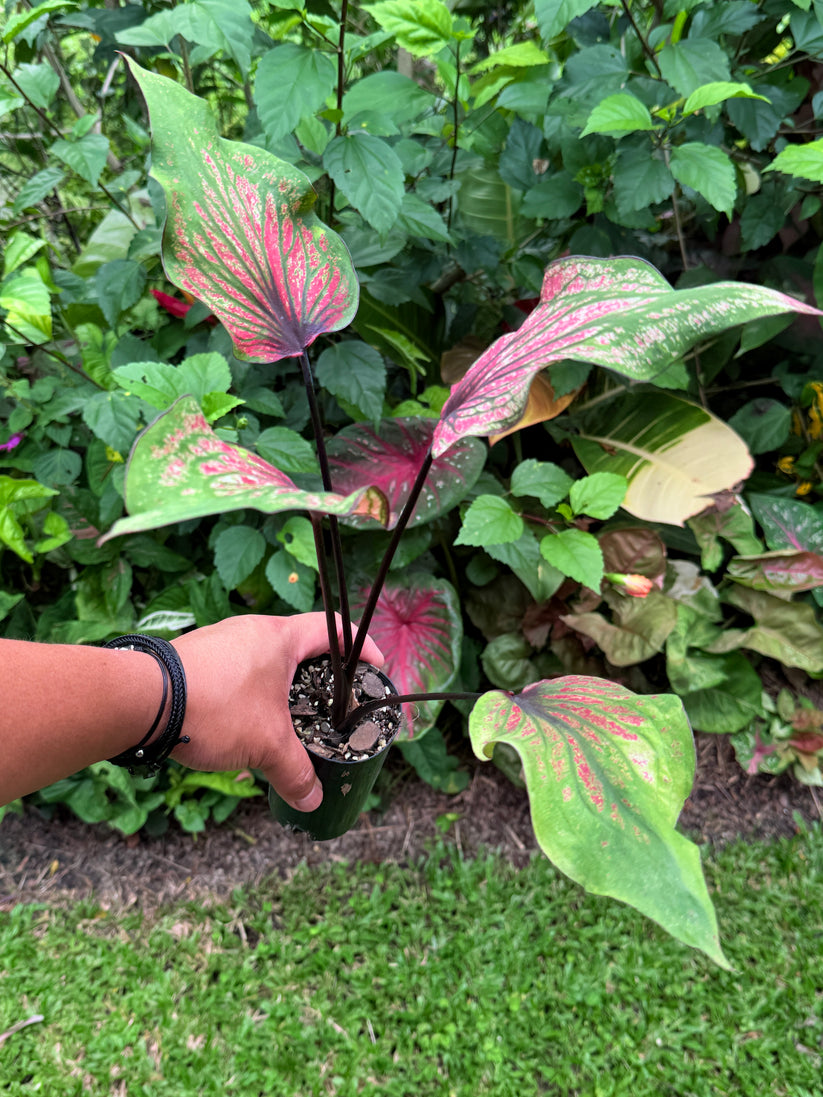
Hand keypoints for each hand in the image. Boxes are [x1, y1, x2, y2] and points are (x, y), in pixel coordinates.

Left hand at [170, 614, 383, 811]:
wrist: (142, 701)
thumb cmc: (215, 707)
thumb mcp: (265, 745)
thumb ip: (295, 772)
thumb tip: (313, 800)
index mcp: (280, 637)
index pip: (334, 629)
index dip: (361, 648)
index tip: (375, 669)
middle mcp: (253, 632)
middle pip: (299, 650)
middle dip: (317, 683)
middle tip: (330, 710)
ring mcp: (222, 643)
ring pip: (265, 667)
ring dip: (279, 697)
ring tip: (284, 731)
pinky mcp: (197, 660)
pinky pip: (237, 677)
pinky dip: (249, 702)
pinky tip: (242, 735)